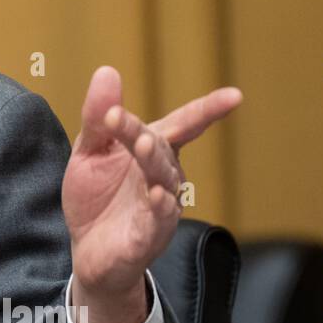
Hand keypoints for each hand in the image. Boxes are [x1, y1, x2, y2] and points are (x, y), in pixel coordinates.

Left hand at [62, 66, 241, 322]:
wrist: (87, 251)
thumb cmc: (95, 197)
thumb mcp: (89, 151)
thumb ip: (99, 116)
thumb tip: (107, 71)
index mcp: (152, 150)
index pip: (182, 125)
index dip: (207, 110)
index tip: (235, 96)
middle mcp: (164, 175)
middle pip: (160, 148)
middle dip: (143, 133)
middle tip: (124, 120)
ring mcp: (160, 206)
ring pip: (163, 180)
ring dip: (153, 161)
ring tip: (142, 144)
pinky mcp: (149, 235)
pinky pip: (159, 219)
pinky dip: (159, 207)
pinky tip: (156, 195)